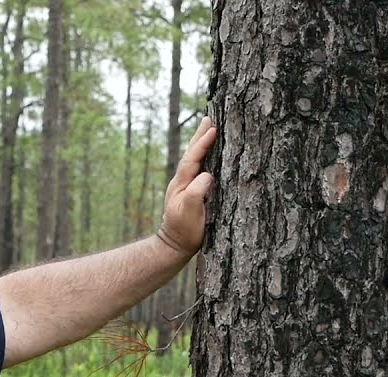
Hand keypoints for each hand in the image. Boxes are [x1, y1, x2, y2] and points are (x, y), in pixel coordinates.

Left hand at [157, 117, 217, 255]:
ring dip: (201, 144)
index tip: (213, 128)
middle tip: (209, 118)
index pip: (192, 158)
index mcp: (180, 184)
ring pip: (194, 160)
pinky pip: (197, 168)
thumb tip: (208, 175)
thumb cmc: (184, 231)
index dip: (202, 143)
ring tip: (208, 129)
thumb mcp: (190, 212)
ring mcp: (184, 186)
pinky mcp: (190, 192)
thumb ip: (196, 192)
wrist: (173, 246)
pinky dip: (203, 157)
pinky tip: (208, 155)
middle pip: (191, 154)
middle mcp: (181, 182)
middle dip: (200, 136)